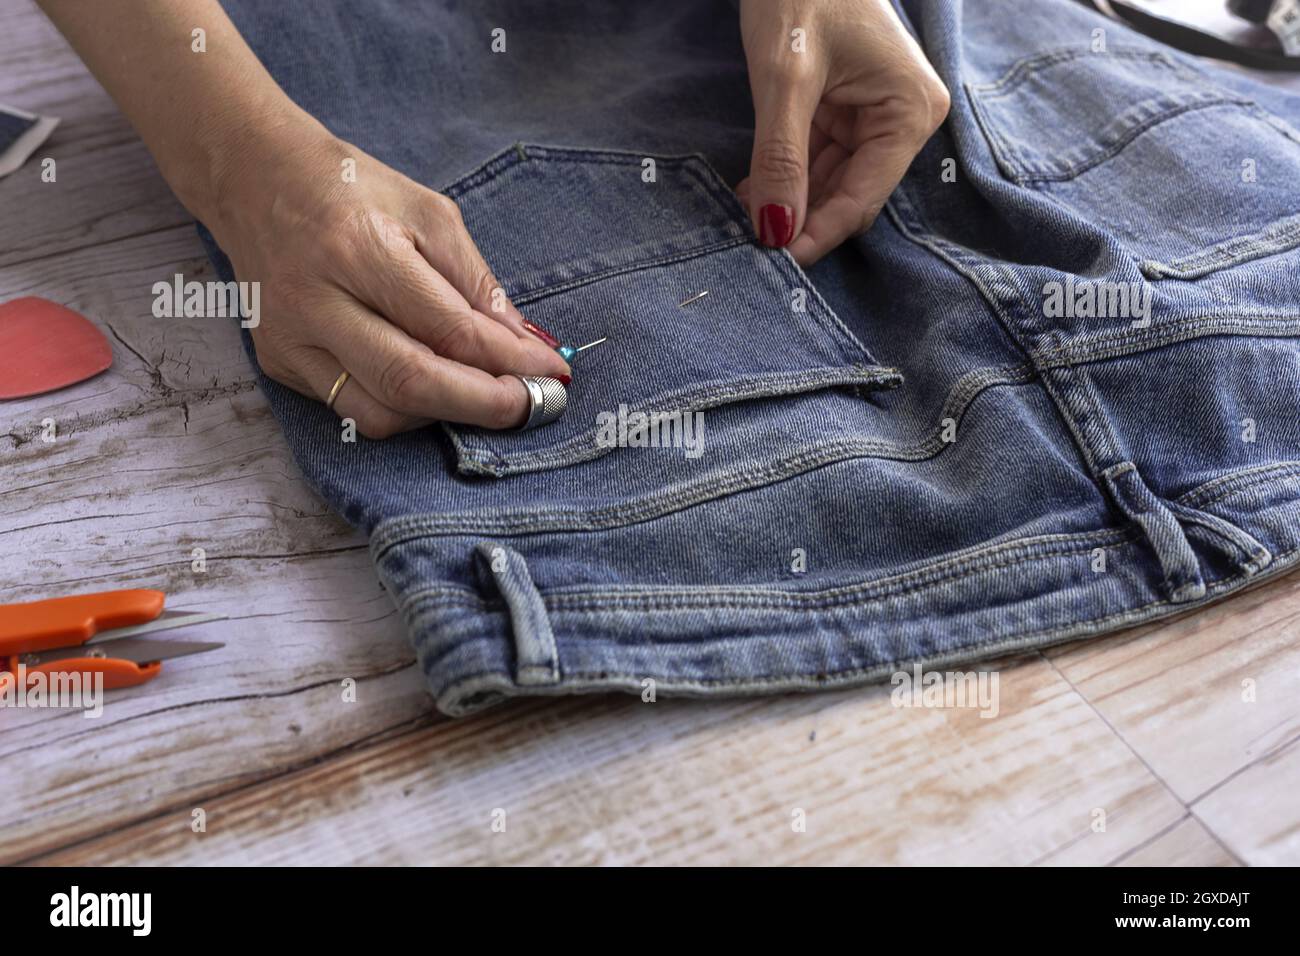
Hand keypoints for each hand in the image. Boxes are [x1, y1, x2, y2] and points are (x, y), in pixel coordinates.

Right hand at [206, 113, 569, 437]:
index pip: (447, 329)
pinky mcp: (279, 362)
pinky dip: (403, 409)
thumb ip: (476, 284)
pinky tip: (433, 386)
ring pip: (378, 413)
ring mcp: (289, 338)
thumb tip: (523, 346)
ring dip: (443, 416)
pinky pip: (350, 408)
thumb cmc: (350, 189)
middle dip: (483, 404)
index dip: (508, 361)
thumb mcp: (428, 213)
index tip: (552, 372)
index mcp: (356, 250)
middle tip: (531, 404)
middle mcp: (313, 301)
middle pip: (410, 383)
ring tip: (483, 394)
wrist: (253, 178)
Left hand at [736, 0, 949, 264]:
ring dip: (789, 200)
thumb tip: (775, 230)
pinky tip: (754, 187)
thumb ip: (781, 158)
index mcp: (910, 111)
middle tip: (749, 240)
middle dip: (800, 217)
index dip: (818, 232)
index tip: (775, 259)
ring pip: (831, 183)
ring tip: (744, 210)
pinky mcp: (848, 109)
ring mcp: (876, 114)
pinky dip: (787, 176)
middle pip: (850, 196)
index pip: (862, 197)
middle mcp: (903, 118)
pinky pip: (819, 159)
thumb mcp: (784, 78)